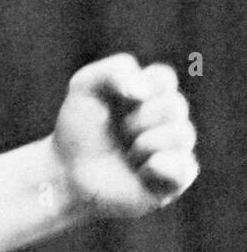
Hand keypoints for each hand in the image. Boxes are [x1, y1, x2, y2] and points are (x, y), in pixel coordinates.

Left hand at [49, 53, 198, 219]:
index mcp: (149, 95)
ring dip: (145, 143)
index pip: (163, 78)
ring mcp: (171, 151)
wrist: (66, 173)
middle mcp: (165, 121)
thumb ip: (116, 70)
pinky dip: (160, 167)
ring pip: (183, 135)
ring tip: (126, 155)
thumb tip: (143, 92)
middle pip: (175, 106)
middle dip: (139, 119)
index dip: (142, 86)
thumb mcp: (86, 86)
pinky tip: (140, 170)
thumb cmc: (78, 129)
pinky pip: (185, 168)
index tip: (120, 96)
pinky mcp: (172, 181)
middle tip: (119, 133)